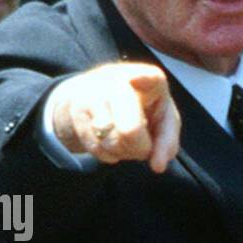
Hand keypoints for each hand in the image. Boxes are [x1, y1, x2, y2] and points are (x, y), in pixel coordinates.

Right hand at [49, 63, 180, 173]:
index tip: (135, 79)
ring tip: (126, 141)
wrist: (92, 95)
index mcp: (145, 77)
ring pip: (112, 142)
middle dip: (140, 148)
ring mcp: (93, 95)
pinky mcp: (75, 111)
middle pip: (130, 130)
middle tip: (143, 147)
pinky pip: (97, 148)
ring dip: (124, 152)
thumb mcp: (161, 119)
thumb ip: (167, 141)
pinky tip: (110, 142)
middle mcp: (116, 81)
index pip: (148, 76)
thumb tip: (158, 166)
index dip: (142, 78)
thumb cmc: (139, 108)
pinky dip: (108, 154)